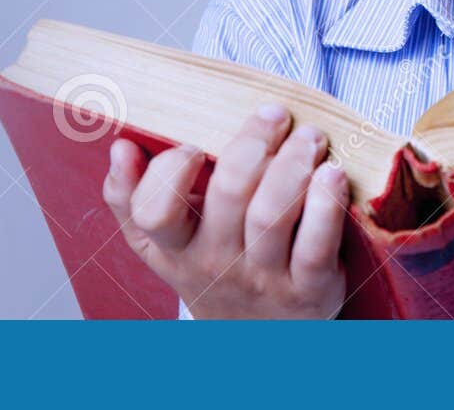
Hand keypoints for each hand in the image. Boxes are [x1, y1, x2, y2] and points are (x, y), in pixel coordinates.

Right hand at [100, 102, 348, 318]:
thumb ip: (132, 195)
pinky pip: (316, 245)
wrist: (254, 338)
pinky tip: (332, 176)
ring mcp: (263, 278)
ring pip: (273, 215)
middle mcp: (216, 263)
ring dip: (293, 165)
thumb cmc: (211, 265)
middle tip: (274, 115)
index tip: (194, 146)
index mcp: (174, 246)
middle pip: (230, 195)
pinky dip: (326, 206)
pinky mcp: (309, 289)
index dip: (170, 173)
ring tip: (310, 137)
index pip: (154, 212)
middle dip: (254, 144)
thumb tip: (121, 146)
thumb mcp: (163, 242)